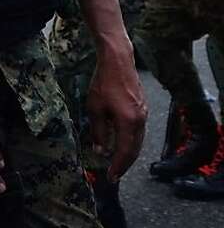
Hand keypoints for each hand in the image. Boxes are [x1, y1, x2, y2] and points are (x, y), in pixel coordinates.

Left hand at [86, 46, 147, 181]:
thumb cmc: (103, 83)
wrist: (118, 61)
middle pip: (135, 149)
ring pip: (138, 141)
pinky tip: (121, 143)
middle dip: (124, 164)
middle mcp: (140, 120)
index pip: (125, 152)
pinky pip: (138, 131)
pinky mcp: (143, 108)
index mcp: (129, 122)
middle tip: (114, 174)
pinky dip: (131, 141)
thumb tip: (100, 151)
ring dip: (128, 153)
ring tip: (117, 162)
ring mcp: (144, 114)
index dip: (118, 166)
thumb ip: (99, 131)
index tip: (111, 178)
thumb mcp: (95, 108)